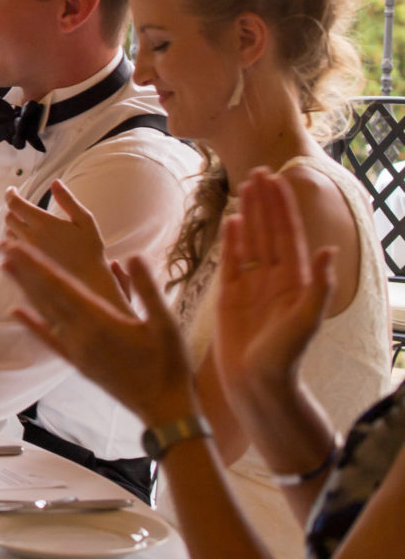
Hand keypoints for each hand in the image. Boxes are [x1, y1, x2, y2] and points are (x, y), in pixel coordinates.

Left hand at [2, 182, 123, 308]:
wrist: (88, 282)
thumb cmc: (90, 250)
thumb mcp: (85, 221)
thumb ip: (68, 200)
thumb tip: (55, 182)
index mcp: (42, 222)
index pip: (14, 203)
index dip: (10, 194)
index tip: (12, 191)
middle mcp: (29, 236)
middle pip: (9, 218)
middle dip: (14, 211)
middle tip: (24, 210)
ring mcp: (25, 252)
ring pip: (9, 234)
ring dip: (14, 228)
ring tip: (29, 228)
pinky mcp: (24, 265)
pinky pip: (11, 251)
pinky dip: (15, 244)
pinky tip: (27, 245)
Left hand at [3, 244, 199, 426]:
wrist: (163, 409)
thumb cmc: (169, 365)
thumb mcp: (166, 324)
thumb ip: (147, 289)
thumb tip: (132, 255)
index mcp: (101, 321)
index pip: (61, 286)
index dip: (37, 265)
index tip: (18, 247)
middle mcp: (81, 335)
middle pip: (46, 296)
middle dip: (24, 270)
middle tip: (2, 246)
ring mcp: (76, 350)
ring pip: (44, 313)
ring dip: (24, 289)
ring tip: (5, 268)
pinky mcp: (77, 362)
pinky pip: (49, 339)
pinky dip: (31, 324)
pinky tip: (16, 312)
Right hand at [215, 167, 336, 407]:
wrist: (257, 386)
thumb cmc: (285, 358)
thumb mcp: (306, 322)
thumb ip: (319, 287)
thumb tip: (327, 249)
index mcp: (296, 282)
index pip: (288, 236)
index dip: (283, 207)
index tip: (276, 180)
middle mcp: (275, 280)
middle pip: (270, 232)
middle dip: (265, 203)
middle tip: (258, 172)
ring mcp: (252, 287)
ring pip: (250, 242)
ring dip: (248, 215)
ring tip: (244, 188)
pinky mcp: (230, 298)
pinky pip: (231, 263)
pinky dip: (231, 241)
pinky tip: (231, 221)